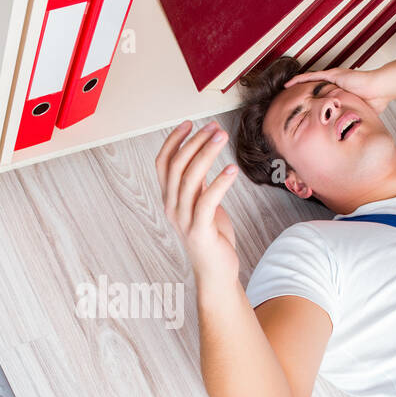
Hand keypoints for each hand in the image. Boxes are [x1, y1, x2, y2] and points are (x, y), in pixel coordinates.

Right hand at [156, 119, 239, 286]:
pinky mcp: (200, 231)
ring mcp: (183, 220)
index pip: (163, 163)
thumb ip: (198, 183)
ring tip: (222, 138)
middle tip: (215, 128)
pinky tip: (232, 169)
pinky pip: (207, 201)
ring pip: (190, 179)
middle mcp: (172, 207)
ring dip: (207, 154)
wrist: (216, 272)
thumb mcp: (202, 204)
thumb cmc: (212, 236)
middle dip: (195, 142)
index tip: (190, 123)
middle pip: (177, 166)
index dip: (173, 141)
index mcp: (170, 199)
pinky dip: (220, 182)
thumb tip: (201, 155)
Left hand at [283, 66, 391, 114]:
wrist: (379, 90)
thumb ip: (349, 122)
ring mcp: (333, 79)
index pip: (318, 98)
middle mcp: (333, 85)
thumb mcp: (356, 115)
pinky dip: (300, 80)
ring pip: (309, 82)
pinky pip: (312, 77)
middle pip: (311, 90)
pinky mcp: (333, 75)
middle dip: (298, 95)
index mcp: (338, 93)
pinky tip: (289, 83)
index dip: (308, 103)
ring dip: (296, 86)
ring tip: (283, 91)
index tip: (298, 111)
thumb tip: (347, 138)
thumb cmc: (374, 102)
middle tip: (285, 101)